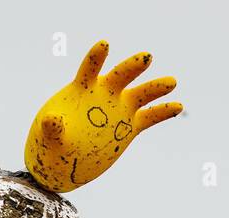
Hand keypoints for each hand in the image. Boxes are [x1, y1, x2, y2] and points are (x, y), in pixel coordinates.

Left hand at [25, 40, 182, 192]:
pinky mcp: (129, 126)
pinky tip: (178, 106)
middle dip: (133, 67)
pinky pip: (150, 117)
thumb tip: (52, 119)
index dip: (97, 57)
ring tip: (172, 82)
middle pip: (121, 75)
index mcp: (83, 90)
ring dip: (156, 88)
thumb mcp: (49, 138)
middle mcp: (104, 94)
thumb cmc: (52, 145)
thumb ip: (51, 127)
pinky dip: (163, 111)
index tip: (104, 44)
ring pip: (141, 94)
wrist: (62, 163)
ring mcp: (119, 109)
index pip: (90, 68)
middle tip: (146, 58)